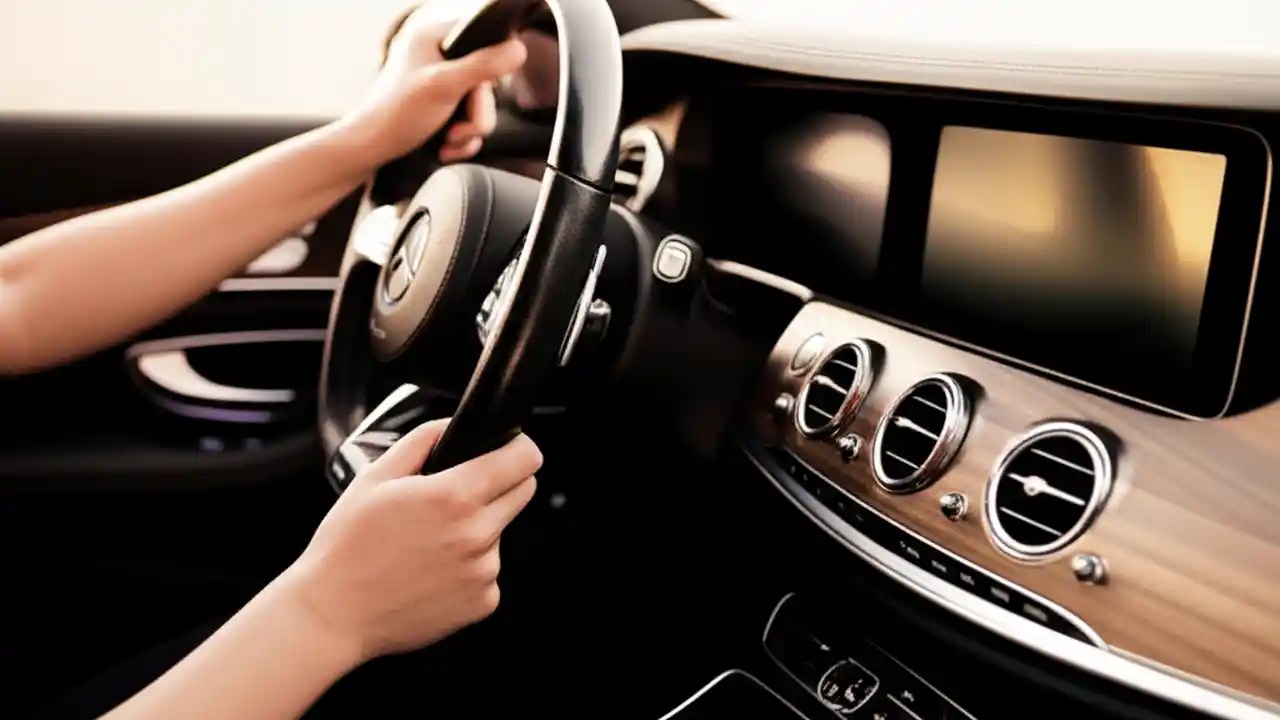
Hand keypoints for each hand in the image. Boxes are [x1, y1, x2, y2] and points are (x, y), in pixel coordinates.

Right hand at [277, 420, 541, 660]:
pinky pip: (488, 571)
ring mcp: (483, 572)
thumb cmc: (347, 547)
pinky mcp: (483, 602)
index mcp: (454, 496)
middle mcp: (476, 534)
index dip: (518, 448)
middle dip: (499, 484)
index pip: (524, 459)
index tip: (509, 449)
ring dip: (477, 530)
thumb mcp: (375, 477)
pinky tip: (430, 572)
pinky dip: (468, 568)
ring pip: (500, 533)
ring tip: (428, 543)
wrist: (333, 615)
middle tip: (457, 495)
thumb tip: (452, 426)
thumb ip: (422, 440)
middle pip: (523, 491)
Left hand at [338, 7, 527, 167]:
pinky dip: (463, 139)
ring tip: (448, 140)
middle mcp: (440, 54)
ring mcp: (443, 82)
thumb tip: (518, 49)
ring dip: (469, 132)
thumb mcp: (444, 86)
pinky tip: (446, 145)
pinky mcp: (444, 105)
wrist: (370, 149)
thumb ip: (483, 66)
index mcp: (435, 35)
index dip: (489, 70)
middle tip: (457, 129)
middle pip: (487, 81)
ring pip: (482, 106)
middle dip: (476, 115)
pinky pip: (472, 121)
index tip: (476, 92)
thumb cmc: (395, 115)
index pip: (485, 39)